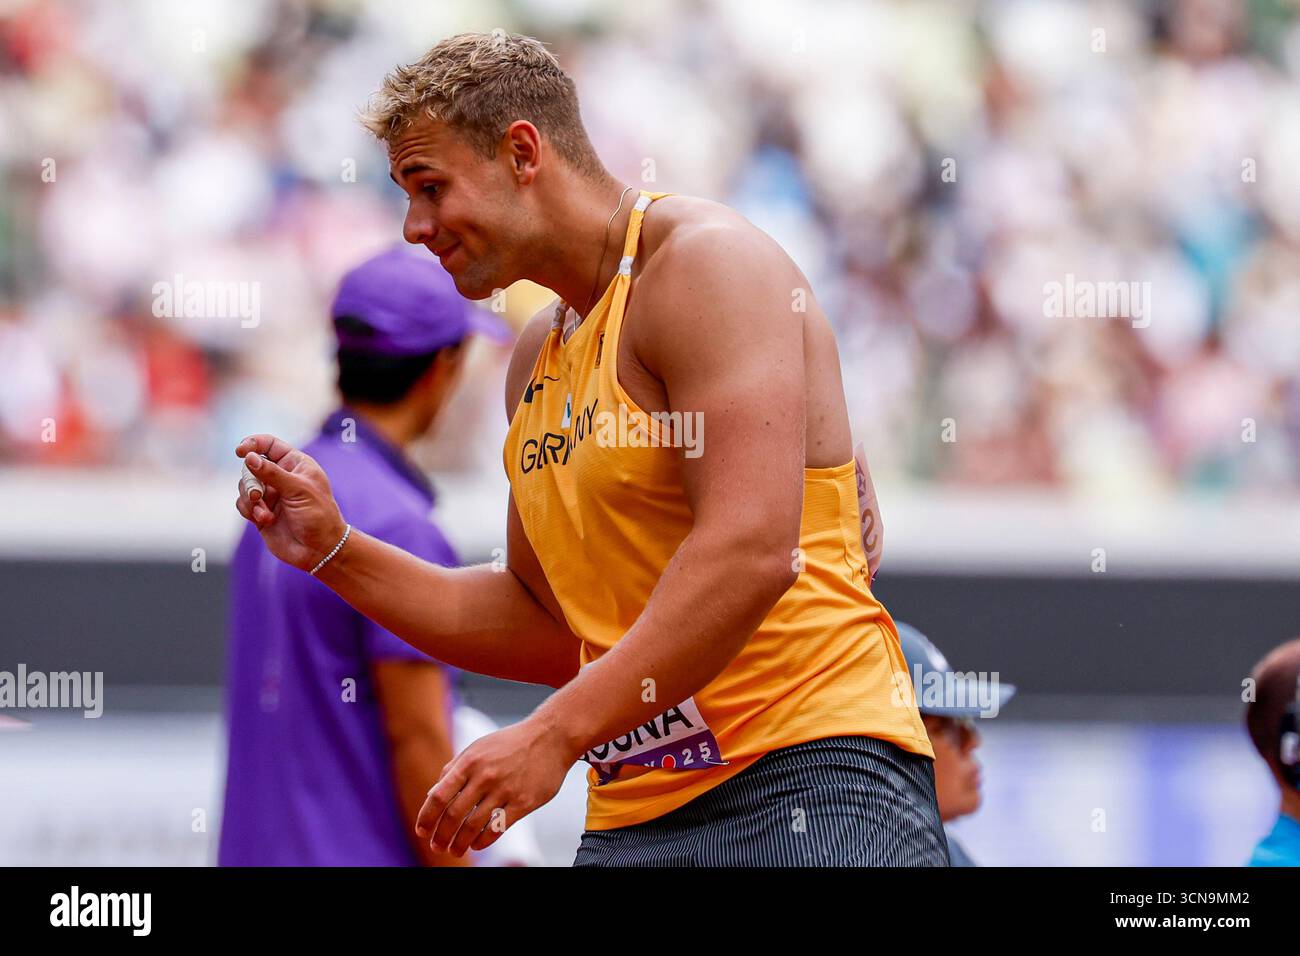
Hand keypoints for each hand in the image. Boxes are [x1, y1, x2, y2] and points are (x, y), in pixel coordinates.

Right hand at [234, 434, 346, 572]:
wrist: (319, 549)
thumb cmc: (318, 516)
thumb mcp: (298, 489)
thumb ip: (272, 473)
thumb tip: (248, 457)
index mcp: (295, 464)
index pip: (269, 445)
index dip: (253, 444)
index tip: (241, 451)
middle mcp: (281, 477)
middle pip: (251, 465)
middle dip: (250, 479)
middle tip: (257, 494)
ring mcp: (270, 494)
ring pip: (244, 485)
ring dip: (250, 498)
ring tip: (264, 513)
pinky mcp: (261, 512)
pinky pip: (243, 503)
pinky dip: (249, 510)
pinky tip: (265, 520)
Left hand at [416, 716, 574, 857]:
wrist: (550, 737)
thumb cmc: (511, 743)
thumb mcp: (478, 748)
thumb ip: (455, 768)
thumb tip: (434, 793)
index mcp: (470, 762)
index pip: (439, 795)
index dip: (427, 817)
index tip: (421, 831)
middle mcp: (485, 776)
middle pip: (454, 815)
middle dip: (442, 835)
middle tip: (437, 847)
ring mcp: (505, 790)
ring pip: (474, 825)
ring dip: (461, 843)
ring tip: (456, 850)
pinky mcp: (524, 802)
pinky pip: (498, 828)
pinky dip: (483, 840)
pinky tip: (477, 844)